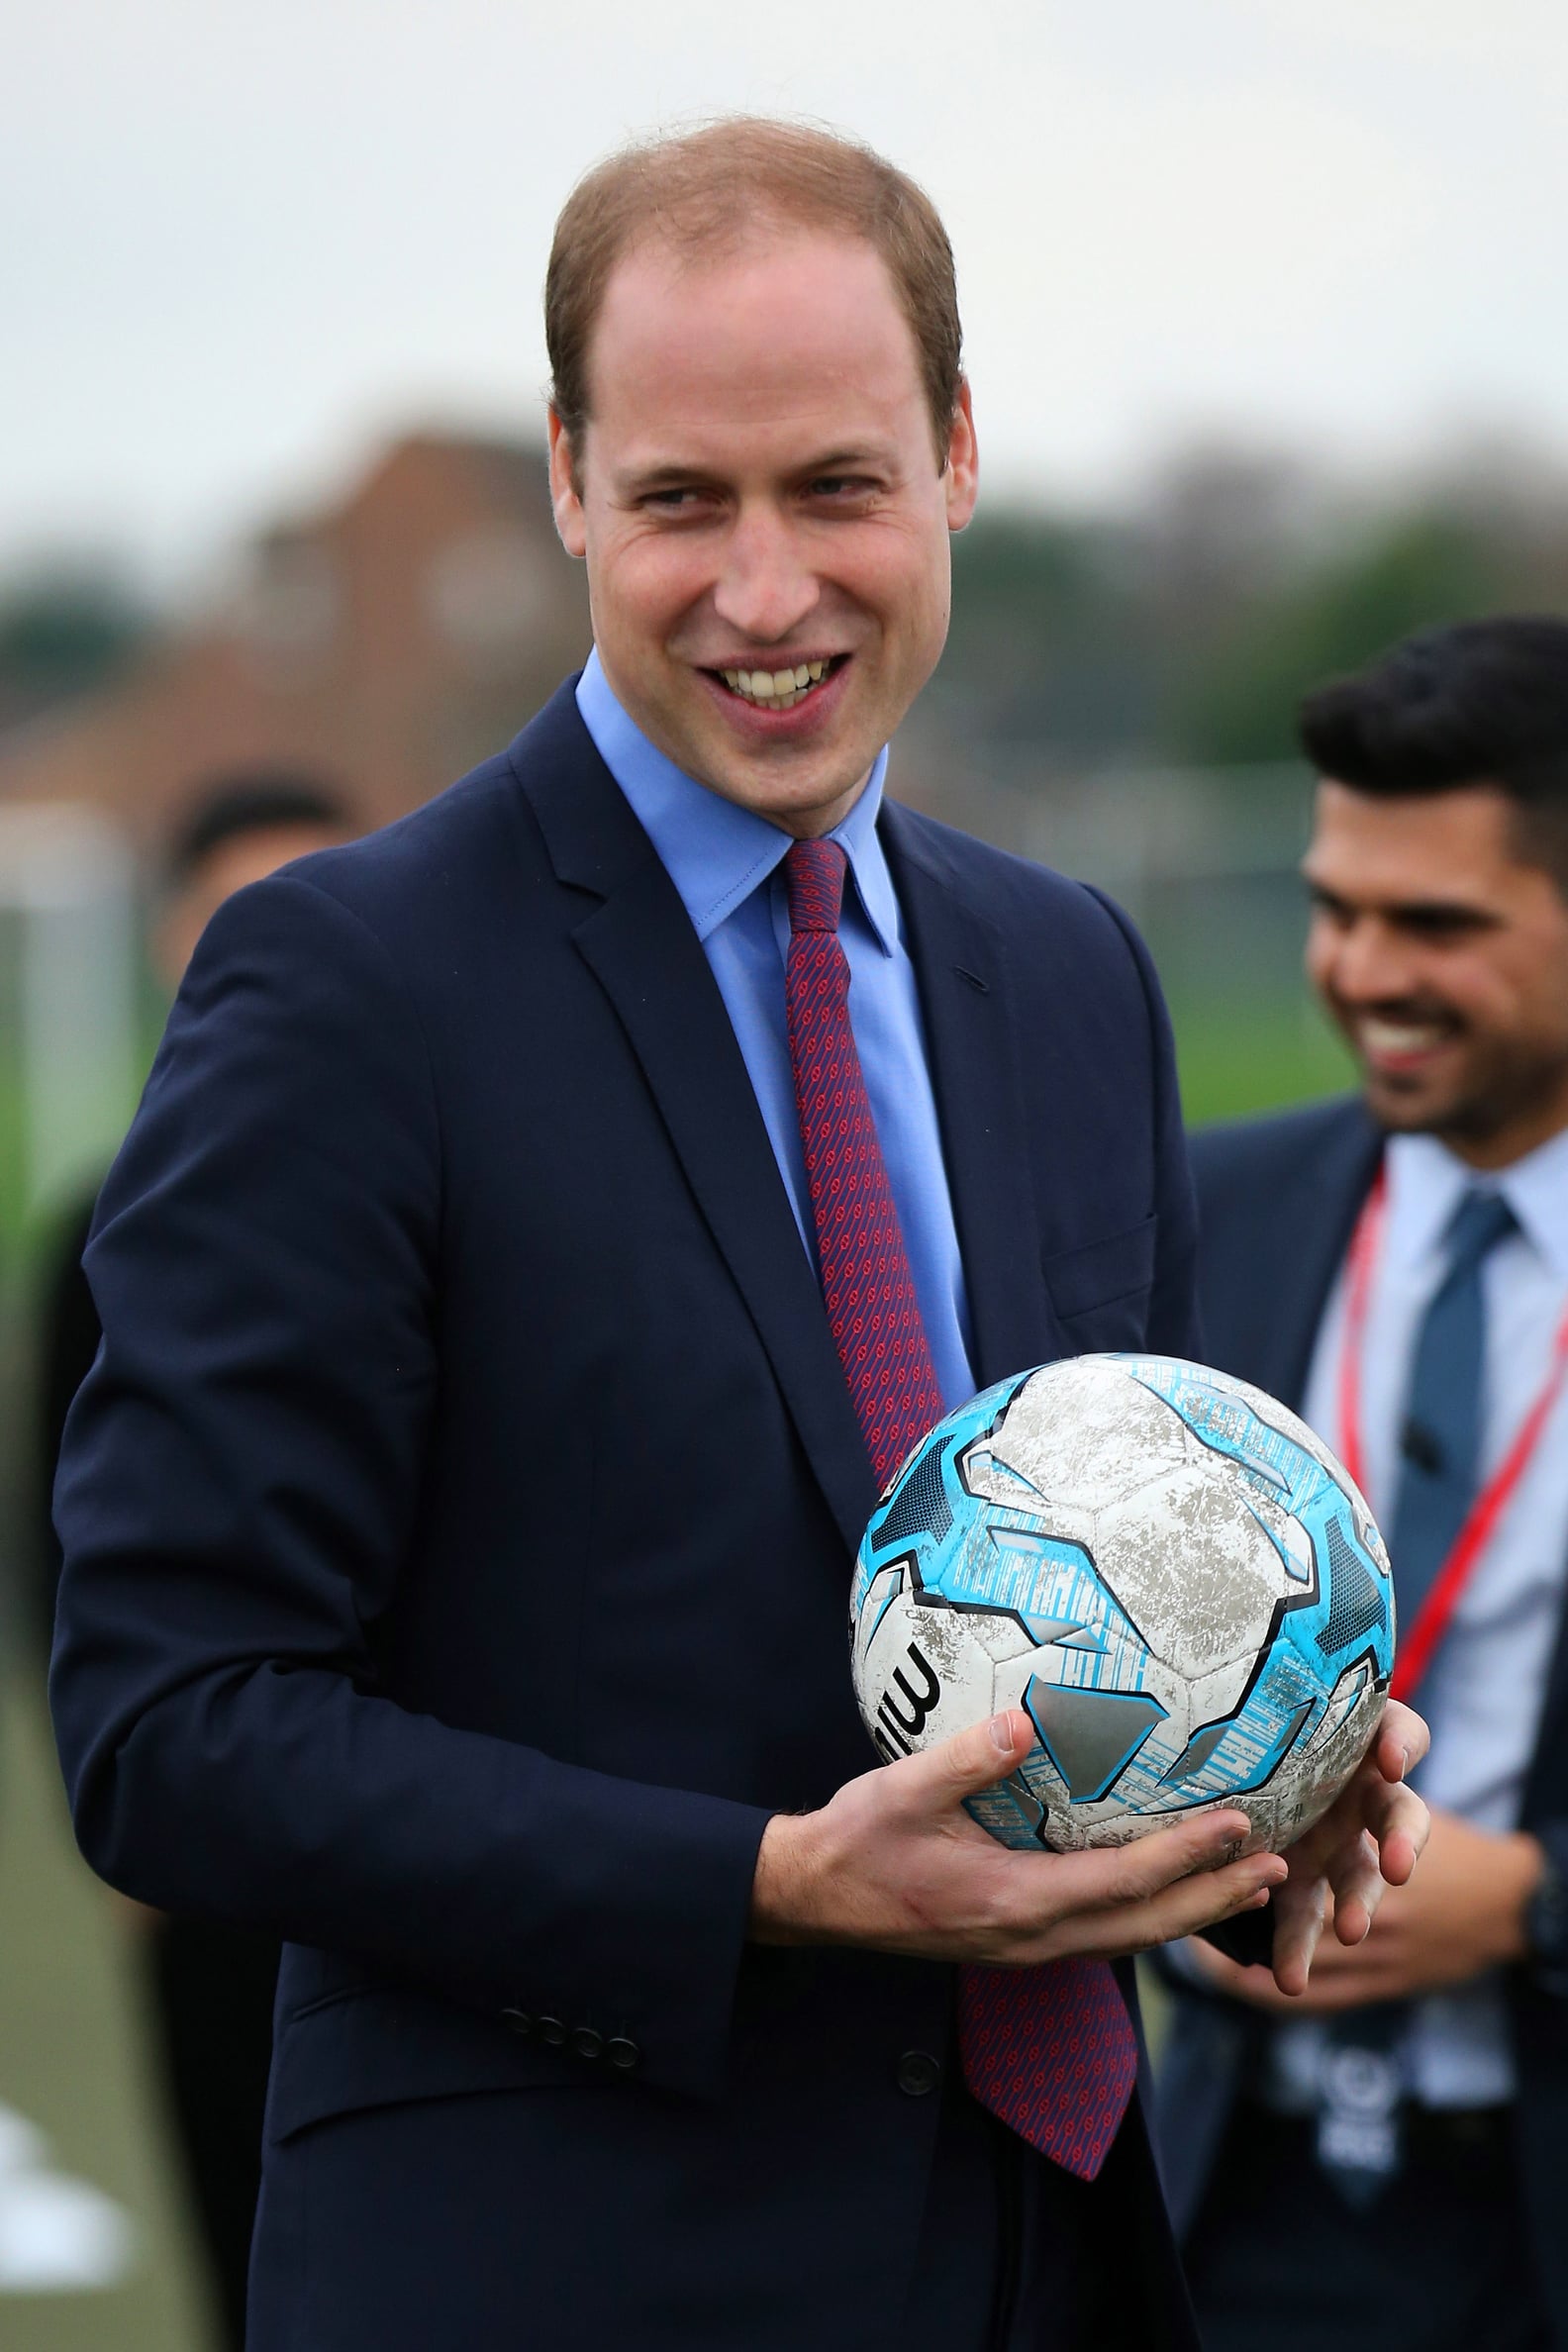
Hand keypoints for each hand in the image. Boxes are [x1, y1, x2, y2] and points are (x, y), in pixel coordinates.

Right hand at [750, 1708, 1287, 1965]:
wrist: (813, 1900)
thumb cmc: (856, 1841)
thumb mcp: (900, 1791)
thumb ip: (965, 1759)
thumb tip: (1027, 1718)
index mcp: (1010, 1902)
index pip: (1119, 1884)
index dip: (1184, 1858)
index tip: (1238, 1828)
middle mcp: (1031, 1937)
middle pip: (1144, 1926)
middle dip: (1214, 1897)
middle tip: (1278, 1865)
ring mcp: (1026, 1948)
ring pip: (1129, 1938)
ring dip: (1192, 1910)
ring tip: (1248, 1882)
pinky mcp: (1018, 1942)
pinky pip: (1103, 1934)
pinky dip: (1150, 1914)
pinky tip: (1169, 1890)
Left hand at [1254, 1698, 1432, 1995]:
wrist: (1210, 1765)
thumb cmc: (1247, 1725)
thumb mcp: (1269, 1706)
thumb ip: (1288, 1697)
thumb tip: (1273, 1690)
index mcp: (1357, 1744)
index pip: (1402, 1734)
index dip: (1400, 1744)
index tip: (1388, 1759)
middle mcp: (1355, 1795)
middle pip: (1399, 1818)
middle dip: (1402, 1842)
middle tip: (1397, 1868)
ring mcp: (1332, 1843)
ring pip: (1358, 1878)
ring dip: (1357, 1907)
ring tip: (1347, 1934)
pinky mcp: (1299, 1881)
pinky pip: (1304, 1916)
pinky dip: (1296, 1948)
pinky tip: (1285, 1978)